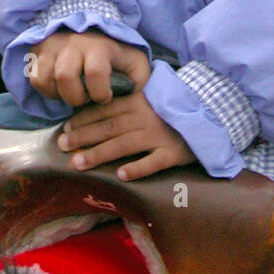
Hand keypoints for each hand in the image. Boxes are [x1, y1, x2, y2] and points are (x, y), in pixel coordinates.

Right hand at [26, 27, 150, 105]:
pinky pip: (34, 78)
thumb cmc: (115, 53)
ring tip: (72, 93)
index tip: (104, 97)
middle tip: (85, 98)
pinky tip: (59, 88)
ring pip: (44, 78)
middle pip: (65, 77)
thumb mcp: (135, 62)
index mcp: (99, 46)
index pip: (95, 72)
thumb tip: (134, 94)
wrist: (92, 28)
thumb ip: (140, 78)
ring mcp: (53, 46)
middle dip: (76, 97)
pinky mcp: (39, 51)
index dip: (99, 93)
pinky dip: (45, 89)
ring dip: (58, 94)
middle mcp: (72, 43)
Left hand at [58, 89, 194, 181]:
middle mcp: (146, 118)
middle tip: (62, 147)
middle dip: (83, 137)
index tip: (65, 130)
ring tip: (78, 164)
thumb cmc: (176, 108)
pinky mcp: (173, 152)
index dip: (83, 120)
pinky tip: (121, 175)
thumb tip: (97, 114)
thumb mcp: (152, 98)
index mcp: (139, 102)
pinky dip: (137, 168)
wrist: (211, 113)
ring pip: (124, 145)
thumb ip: (129, 103)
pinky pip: (154, 162)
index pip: (105, 110)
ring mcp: (160, 135)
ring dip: (99, 154)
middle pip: (109, 127)